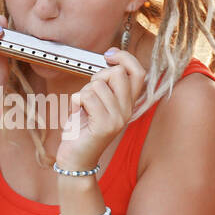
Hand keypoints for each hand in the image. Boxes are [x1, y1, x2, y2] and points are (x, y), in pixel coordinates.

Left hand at [54, 48, 146, 170]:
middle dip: (97, 77)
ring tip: (83, 109)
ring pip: (98, 84)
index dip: (125, 58)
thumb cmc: (82, 130)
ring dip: (83, 93)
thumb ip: (106, 85)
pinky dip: (76, 101)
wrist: (76, 159)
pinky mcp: (105, 125)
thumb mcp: (97, 102)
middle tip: (89, 95)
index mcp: (128, 103)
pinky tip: (77, 113)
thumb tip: (110, 60)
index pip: (138, 72)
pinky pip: (87, 96)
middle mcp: (127, 110)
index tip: (109, 56)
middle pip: (117, 73)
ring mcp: (118, 118)